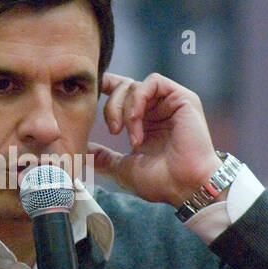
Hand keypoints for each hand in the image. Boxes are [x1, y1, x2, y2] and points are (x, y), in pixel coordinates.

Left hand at [89, 72, 222, 206]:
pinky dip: (137, 98)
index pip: (123, 93)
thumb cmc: (161, 181)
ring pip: (135, 84)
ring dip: (124, 107)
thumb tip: (82, 152)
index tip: (88, 97)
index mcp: (145, 121)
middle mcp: (158, 109)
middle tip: (113, 130)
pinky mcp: (182, 97)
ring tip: (129, 135)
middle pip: (124, 87)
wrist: (185, 186)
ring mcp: (170, 102)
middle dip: (110, 106)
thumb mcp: (123, 168)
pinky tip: (135, 120)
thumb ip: (103, 157)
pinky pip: (152, 82)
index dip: (105, 89)